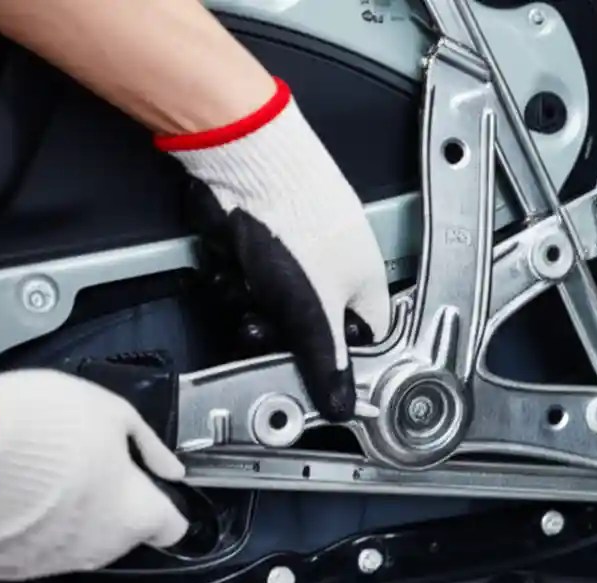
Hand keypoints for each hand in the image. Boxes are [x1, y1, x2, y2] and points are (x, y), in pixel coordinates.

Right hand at [0, 370, 188, 580]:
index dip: (162, 503)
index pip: (170, 527)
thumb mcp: (111, 411)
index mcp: (134, 515)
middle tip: (83, 463)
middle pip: (119, 533)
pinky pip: (28, 548)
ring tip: (39, 474)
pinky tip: (6, 495)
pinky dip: (25, 528)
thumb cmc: (48, 425)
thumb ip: (148, 445)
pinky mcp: (3, 569)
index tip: (145, 483)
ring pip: (73, 543)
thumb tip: (171, 470)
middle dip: (109, 504)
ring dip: (67, 517)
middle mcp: (98, 551)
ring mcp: (49, 565)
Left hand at [158, 77, 390, 421]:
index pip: (366, 337)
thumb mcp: (312, 310)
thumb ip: (326, 361)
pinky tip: (230, 274)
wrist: (243, 163)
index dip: (343, 360)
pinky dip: (234, 284)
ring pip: (274, 307)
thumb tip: (342, 405)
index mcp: (364, 280)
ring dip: (253, 310)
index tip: (319, 376)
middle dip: (283, 335)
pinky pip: (248, 281)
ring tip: (245, 298)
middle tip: (267, 334)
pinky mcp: (260, 241)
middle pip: (311, 326)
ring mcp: (296, 251)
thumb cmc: (293, 219)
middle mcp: (334, 265)